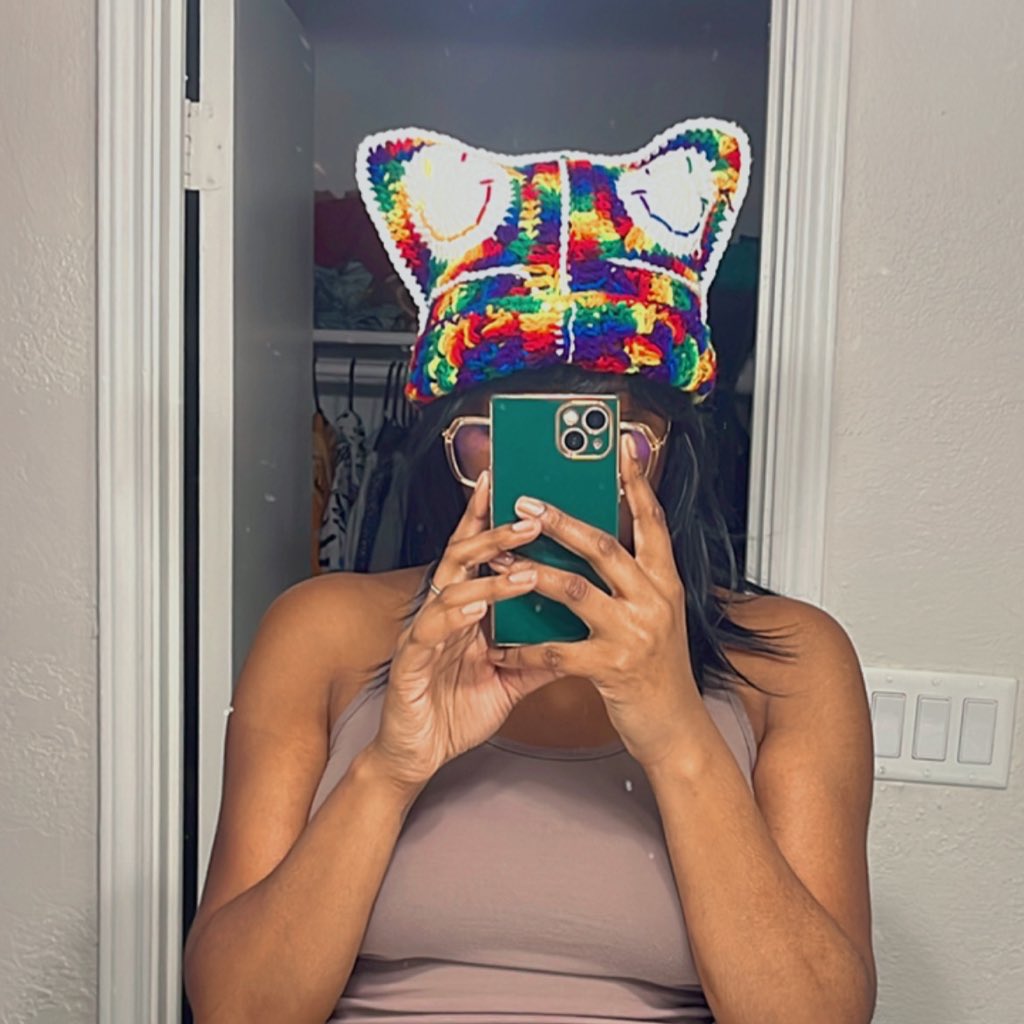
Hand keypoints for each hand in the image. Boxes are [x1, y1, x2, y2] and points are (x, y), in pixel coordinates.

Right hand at [367, 471, 563, 794]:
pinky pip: (430, 632)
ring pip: (450, 588)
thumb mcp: (511, 678)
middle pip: (463, 559)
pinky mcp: (409, 662)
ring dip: (486, 573)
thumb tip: (582, 634)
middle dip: (494, 533)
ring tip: (521, 563)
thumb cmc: (456, 711)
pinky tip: (475, 606)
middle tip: (529, 517)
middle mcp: (443, 614)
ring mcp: (425, 634)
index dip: (491, 520)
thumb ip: (541, 653)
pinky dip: (453, 616)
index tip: (512, 487)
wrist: (420, 755)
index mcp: (466, 613)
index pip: (480, 557)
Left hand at [485, 433, 706, 770]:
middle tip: (525, 502)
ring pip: (574, 589)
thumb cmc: (658, 669)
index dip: (637, 483)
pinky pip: (556, 649)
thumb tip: (597, 540)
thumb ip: (633, 579)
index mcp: (665, 581)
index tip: (622, 448)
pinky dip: (522, 646)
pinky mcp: (612, 666)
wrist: (676, 726)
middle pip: (604, 547)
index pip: (653, 522)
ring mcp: (634, 631)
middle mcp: (654, 599)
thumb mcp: (656, 614)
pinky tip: (499, 644)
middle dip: (560, 521)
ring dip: (530, 572)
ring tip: (499, 560)